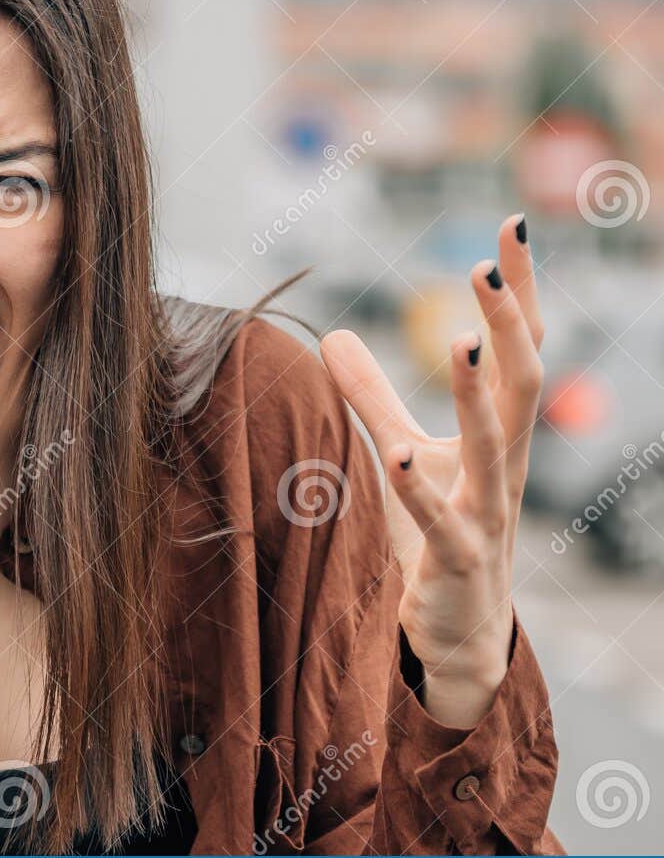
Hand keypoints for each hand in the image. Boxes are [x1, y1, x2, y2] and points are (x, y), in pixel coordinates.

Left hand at [320, 215, 543, 728]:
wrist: (459, 631)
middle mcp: (505, 466)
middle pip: (523, 383)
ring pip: (493, 446)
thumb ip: (372, 397)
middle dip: (510, 323)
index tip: (512, 226)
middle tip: (487, 264)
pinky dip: (420, 488)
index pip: (521, 349)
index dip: (520, 292)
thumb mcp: (406, 452)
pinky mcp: (455, 559)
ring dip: (476, 393)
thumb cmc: (441, 530)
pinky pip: (440, 520)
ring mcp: (486, 514)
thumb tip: (334, 335)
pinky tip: (401, 456)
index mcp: (501, 435)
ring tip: (460, 339)